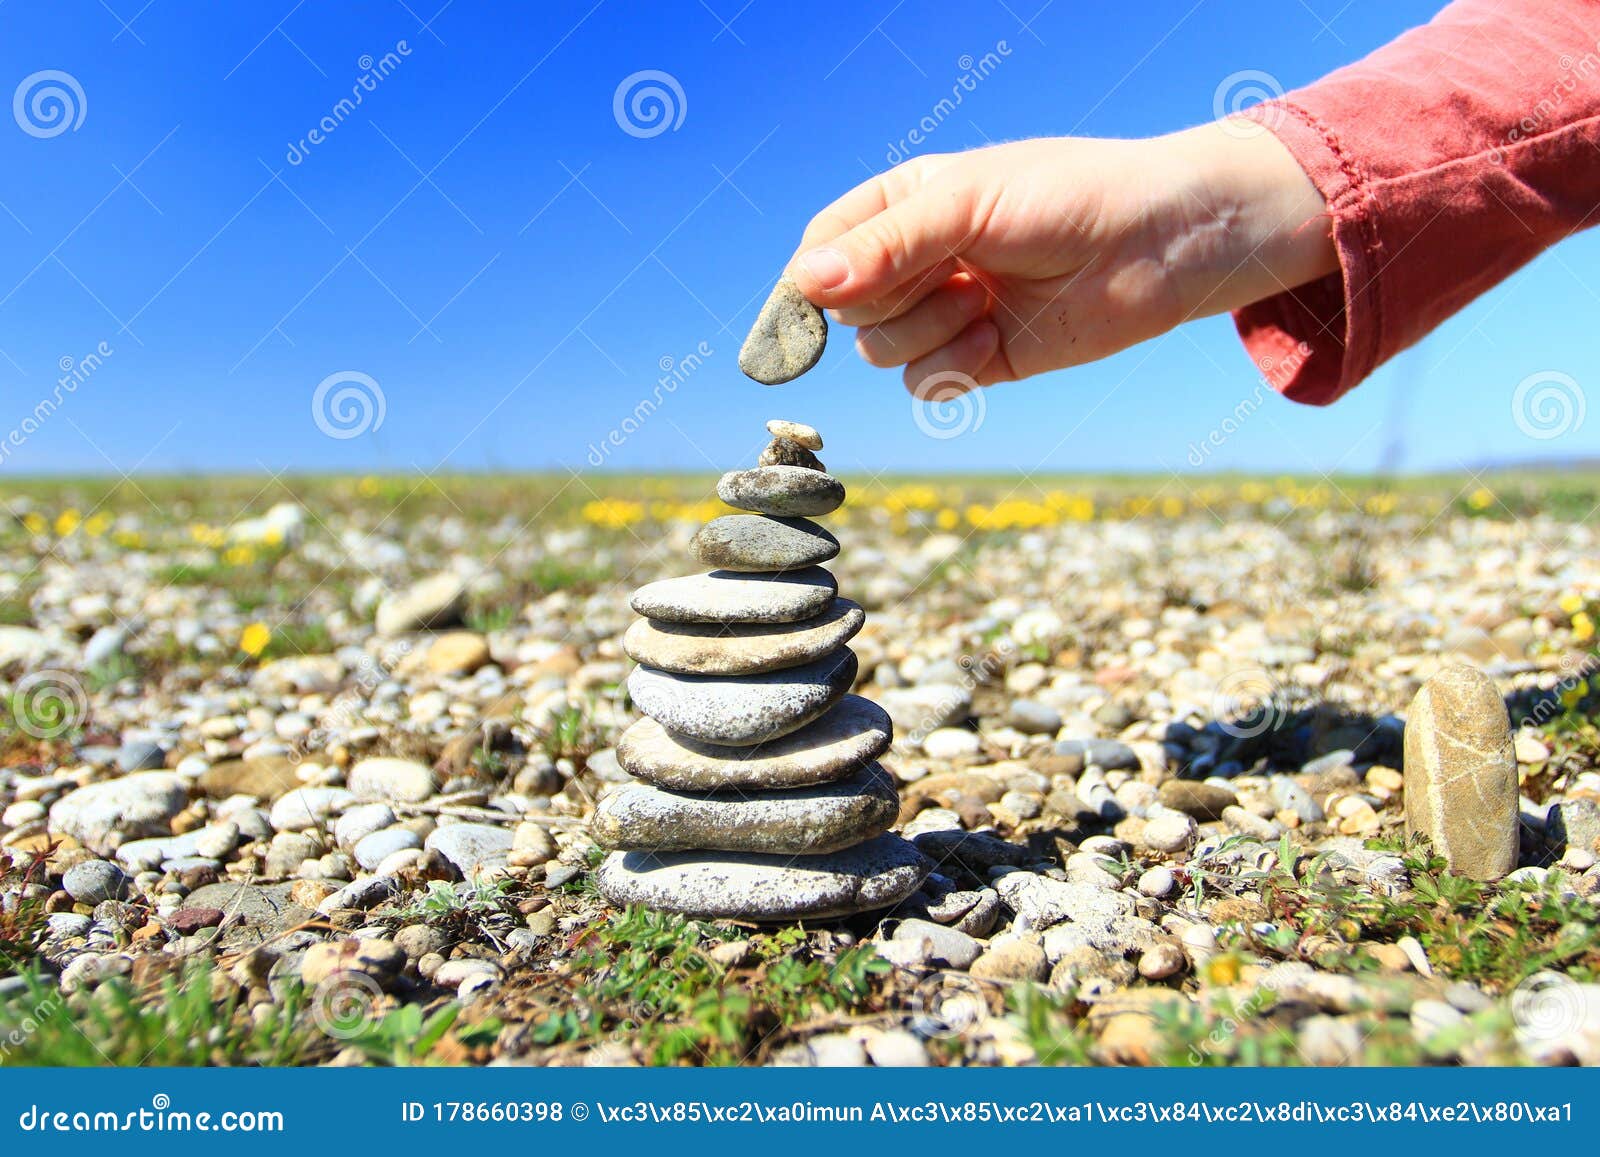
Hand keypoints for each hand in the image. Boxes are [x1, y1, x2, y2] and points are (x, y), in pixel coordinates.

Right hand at [788, 122, 1335, 396]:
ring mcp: (947, 310)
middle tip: (953, 273)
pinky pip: (923, 383)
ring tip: (985, 301)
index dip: (818, 275)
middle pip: (847, 305)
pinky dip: (952, 368)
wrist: (1160, 245)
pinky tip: (994, 339)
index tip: (824, 294)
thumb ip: (887, 247)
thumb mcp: (967, 206)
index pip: (825, 244)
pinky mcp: (979, 358)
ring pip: (880, 348)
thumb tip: (806, 285)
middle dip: (893, 298)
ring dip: (927, 331)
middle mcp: (919, 259)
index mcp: (906, 204)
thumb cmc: (1070, 198)